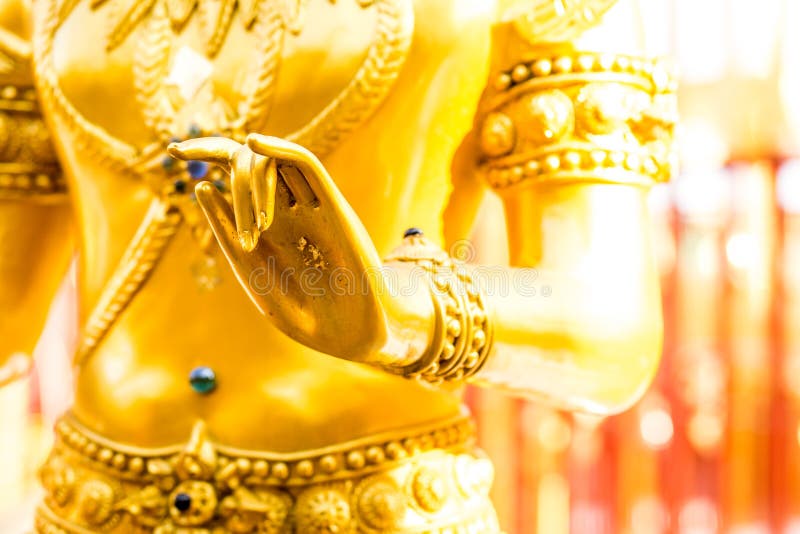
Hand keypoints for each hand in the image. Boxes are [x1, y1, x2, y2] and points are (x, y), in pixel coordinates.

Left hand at [168, 134, 389, 360]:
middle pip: (251, 162)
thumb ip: (227, 232)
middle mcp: (289, 210)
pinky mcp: (335, 209)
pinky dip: (280, 150)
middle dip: (212, 150)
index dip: (207, 155)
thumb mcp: (252, 273)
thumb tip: (202, 186)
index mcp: (268, 226)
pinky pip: (306, 166)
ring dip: (246, 173)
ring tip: (249, 224)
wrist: (347, 337)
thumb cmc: (303, 317)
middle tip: (179, 154)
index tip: (172, 151)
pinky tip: (254, 145)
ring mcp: (312, 207)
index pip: (237, 177)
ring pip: (273, 162)